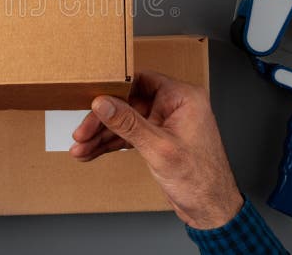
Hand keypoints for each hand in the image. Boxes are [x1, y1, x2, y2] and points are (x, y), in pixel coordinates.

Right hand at [70, 71, 242, 229]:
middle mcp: (174, 106)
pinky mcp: (158, 138)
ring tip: (80, 148)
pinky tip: (92, 152)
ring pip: (125, 122)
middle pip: (128, 104)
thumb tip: (103, 103)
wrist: (211, 210)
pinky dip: (111, 144)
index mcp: (182, 97)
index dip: (113, 91)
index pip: (140, 81)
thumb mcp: (158, 148)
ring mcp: (165, 123)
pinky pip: (129, 135)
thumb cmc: (200, 179)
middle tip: (81, 133)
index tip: (91, 101)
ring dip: (102, 136)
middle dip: (102, 121)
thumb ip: (128, 123)